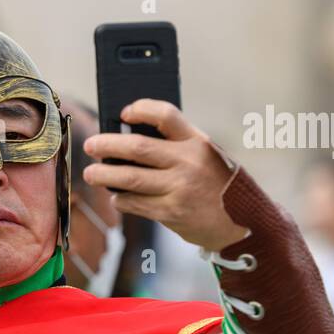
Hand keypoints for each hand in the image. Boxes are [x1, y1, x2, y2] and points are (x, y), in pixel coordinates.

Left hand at [81, 99, 249, 251]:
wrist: (243, 223)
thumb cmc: (218, 185)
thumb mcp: (207, 157)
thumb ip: (177, 146)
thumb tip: (129, 141)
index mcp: (198, 142)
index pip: (165, 116)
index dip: (141, 110)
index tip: (124, 113)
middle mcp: (188, 163)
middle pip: (137, 148)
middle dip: (107, 145)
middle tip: (91, 145)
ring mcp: (179, 189)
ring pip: (129, 178)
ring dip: (104, 175)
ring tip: (91, 173)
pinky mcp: (170, 213)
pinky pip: (135, 203)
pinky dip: (121, 199)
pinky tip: (117, 196)